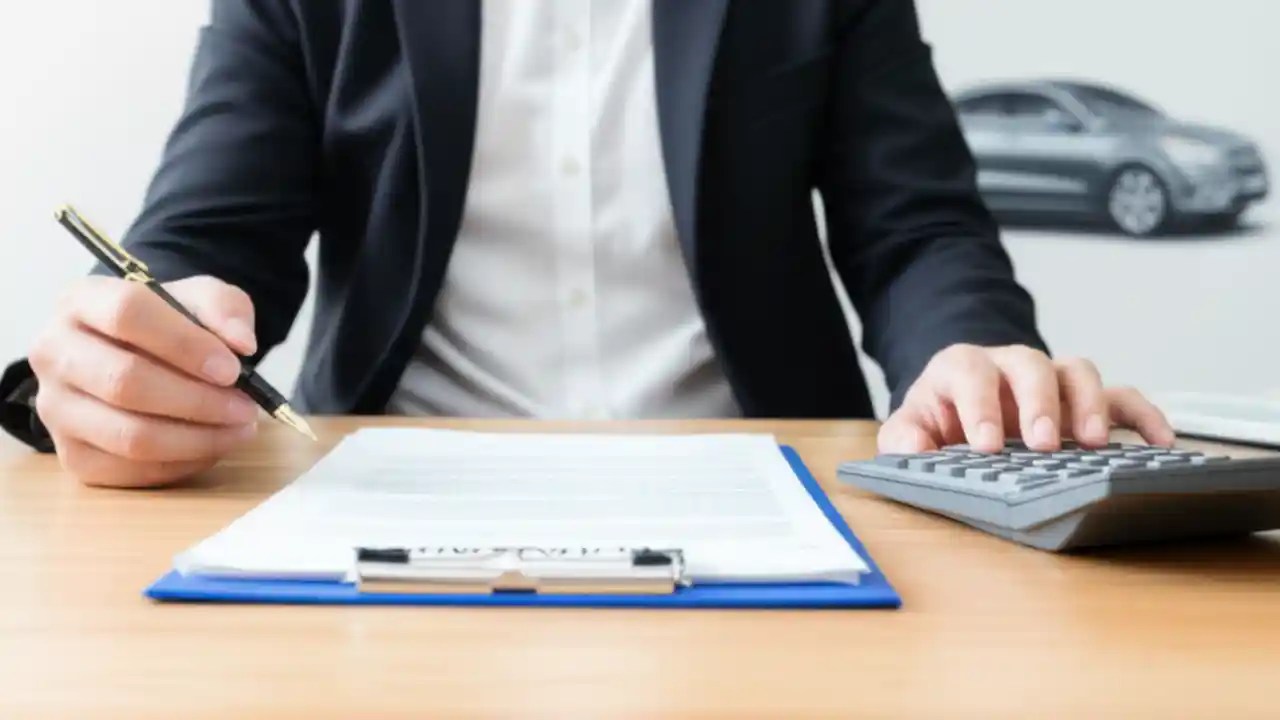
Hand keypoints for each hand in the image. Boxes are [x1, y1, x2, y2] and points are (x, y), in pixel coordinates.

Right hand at [29, 275, 259, 487]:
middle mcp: (55, 353)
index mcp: (81, 301)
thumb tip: (241, 345)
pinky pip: (132, 471)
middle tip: (246, 407)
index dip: (185, 344)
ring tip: (240, 428)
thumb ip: (224, 309)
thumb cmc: (170, 325)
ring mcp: (57, 409)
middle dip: (198, 400)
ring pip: (130, 436)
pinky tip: (212, 445)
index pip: (126, 314)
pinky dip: (183, 464)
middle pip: (125, 382)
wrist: (140, 356)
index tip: (231, 368)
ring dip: (198, 439)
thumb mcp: (202, 299)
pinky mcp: (73, 456)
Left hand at [878, 344, 1173, 453]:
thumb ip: (904, 438)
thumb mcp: (909, 428)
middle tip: (1044, 443)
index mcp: (961, 368)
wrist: (958, 407)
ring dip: (1087, 403)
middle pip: (1031, 364)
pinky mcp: (1084, 400)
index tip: (988, 446)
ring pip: (1076, 371)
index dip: (980, 405)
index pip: (971, 372)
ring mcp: (1051, 380)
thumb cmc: (937, 420)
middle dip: (1039, 402)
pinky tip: (1159, 442)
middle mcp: (1010, 365)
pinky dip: (1142, 415)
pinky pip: (1121, 398)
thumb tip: (912, 448)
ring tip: (1092, 443)